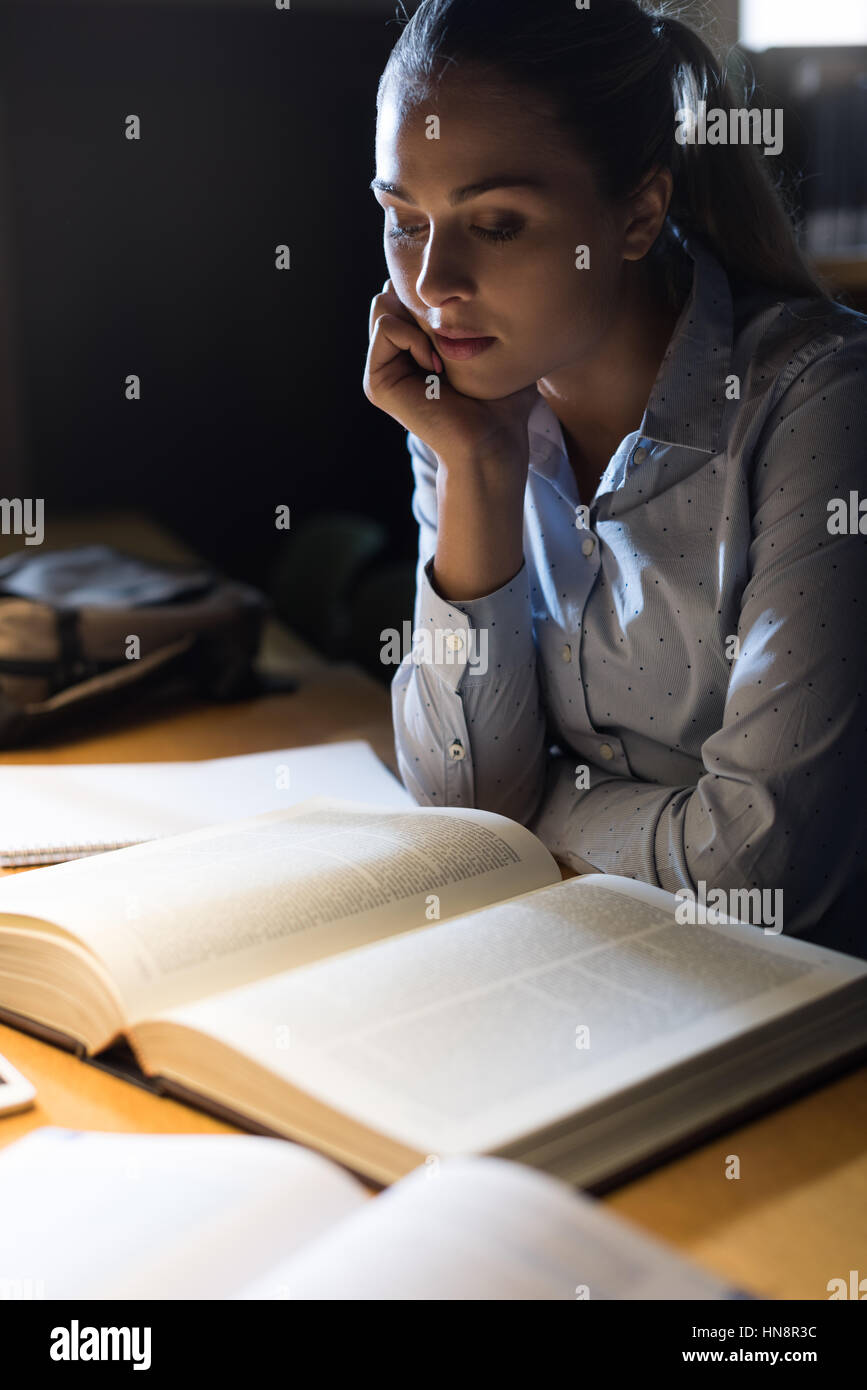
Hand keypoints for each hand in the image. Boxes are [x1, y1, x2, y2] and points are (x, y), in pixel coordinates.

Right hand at [363, 279, 536, 484]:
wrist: (492, 441)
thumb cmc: (503, 400)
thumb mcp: (491, 344)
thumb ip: (474, 311)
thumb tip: (472, 278)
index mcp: (417, 346)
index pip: (411, 290)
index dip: (435, 293)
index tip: (465, 327)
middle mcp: (396, 354)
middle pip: (392, 291)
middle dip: (423, 301)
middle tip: (451, 337)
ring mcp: (384, 368)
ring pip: (383, 303)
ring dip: (418, 319)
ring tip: (442, 353)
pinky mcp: (376, 381)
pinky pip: (386, 326)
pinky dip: (412, 335)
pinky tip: (434, 364)